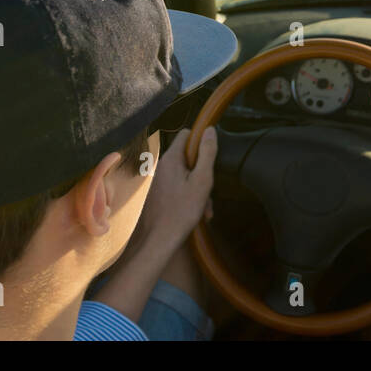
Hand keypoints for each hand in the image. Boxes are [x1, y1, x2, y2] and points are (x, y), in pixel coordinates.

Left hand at [135, 127, 216, 252]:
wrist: (158, 240)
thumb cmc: (182, 210)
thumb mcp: (202, 180)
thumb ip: (207, 153)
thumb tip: (209, 130)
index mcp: (171, 159)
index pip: (187, 134)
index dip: (201, 141)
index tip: (211, 157)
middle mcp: (162, 166)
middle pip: (188, 156)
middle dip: (202, 171)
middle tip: (209, 189)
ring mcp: (159, 180)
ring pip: (185, 174)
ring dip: (198, 188)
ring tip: (205, 208)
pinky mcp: (159, 192)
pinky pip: (178, 186)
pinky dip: (189, 196)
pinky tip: (197, 213)